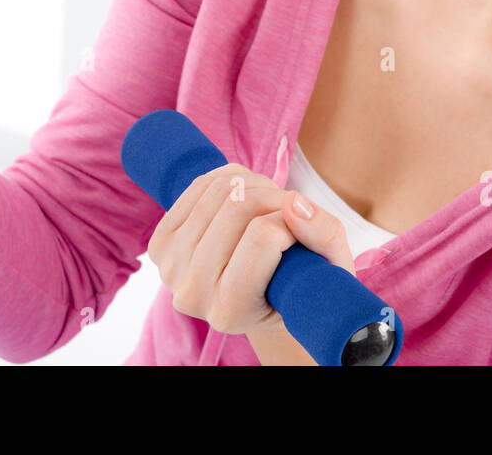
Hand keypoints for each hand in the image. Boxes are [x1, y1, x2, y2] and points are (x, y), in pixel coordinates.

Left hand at [146, 161, 355, 337]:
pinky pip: (199, 185)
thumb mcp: (331, 270)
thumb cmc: (300, 283)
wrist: (258, 297)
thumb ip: (325, 236)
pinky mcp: (160, 244)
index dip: (289, 221)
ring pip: (219, 190)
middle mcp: (193, 295)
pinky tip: (245, 195)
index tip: (299, 230)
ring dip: (254, 183)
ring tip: (270, 202)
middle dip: (273, 196)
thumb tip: (293, 203)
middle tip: (288, 208)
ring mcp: (170, 268)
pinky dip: (229, 177)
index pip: (262, 238)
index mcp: (231, 312)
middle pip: (237, 207)